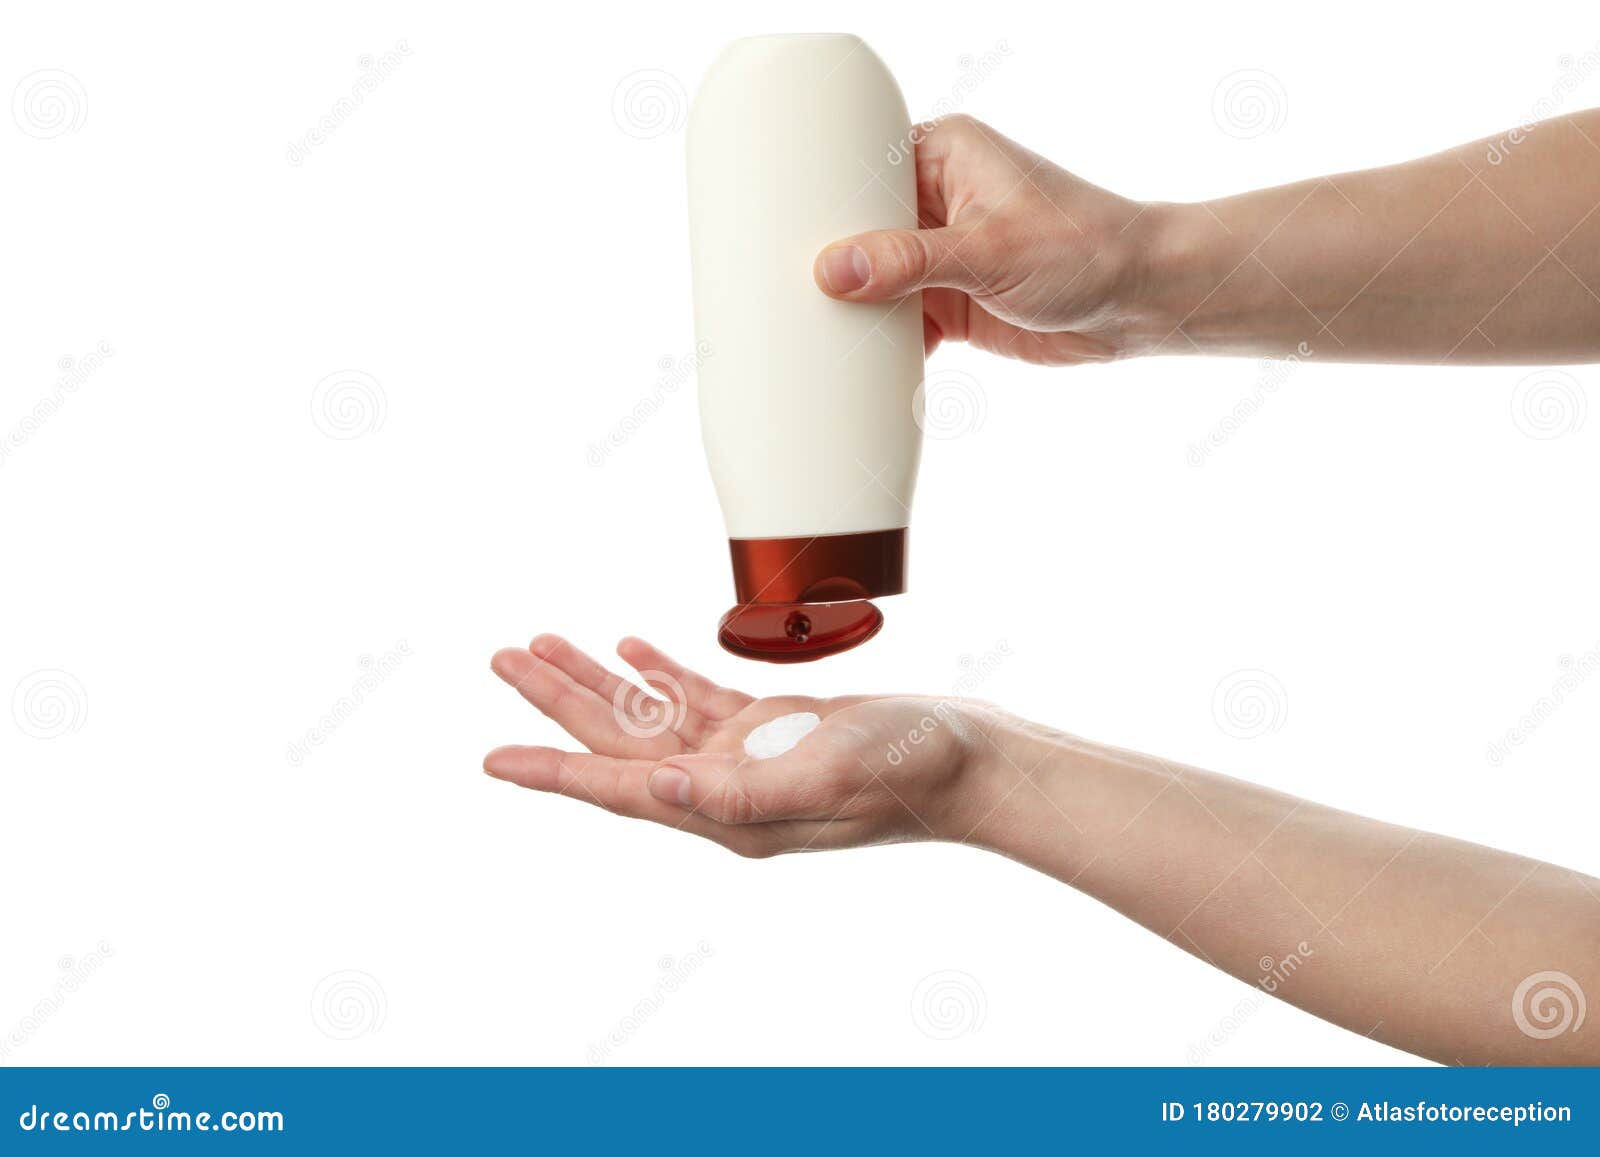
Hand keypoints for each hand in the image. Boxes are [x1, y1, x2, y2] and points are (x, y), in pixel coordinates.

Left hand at [483, 635, 993, 856]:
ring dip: (596, 680)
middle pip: (620, 743)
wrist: (969, 760)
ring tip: (543, 646)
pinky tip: (630, 652)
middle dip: (558, 703)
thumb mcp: (826, 776)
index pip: (621, 788)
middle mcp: (725, 788)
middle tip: (502, 661)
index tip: (494, 759)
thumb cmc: (911, 771)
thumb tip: (657, 787)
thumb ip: (740, 790)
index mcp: (729, 811)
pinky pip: (696, 701)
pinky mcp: (770, 730)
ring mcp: (746, 759)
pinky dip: (659, 675)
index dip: (554, 770)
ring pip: (649, 716)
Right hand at [812, 114, 1161, 365]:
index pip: (859, 171)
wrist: (1140, 303)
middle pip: (859, 232)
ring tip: (809, 333)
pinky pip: (901, 322)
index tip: (777, 234)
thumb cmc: (1083, 250)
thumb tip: (833, 270)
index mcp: (942, 155)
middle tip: (782, 293)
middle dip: (829, 265)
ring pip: (876, 282)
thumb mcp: (986, 252)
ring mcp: (943, 254)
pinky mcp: (953, 302)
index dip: (818, 203)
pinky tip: (857, 361)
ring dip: (855, 310)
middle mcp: (937, 200)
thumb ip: (907, 262)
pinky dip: (884, 344)